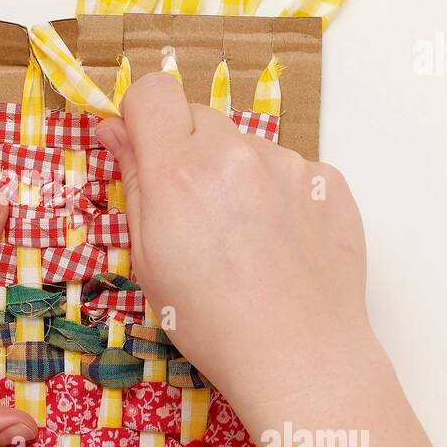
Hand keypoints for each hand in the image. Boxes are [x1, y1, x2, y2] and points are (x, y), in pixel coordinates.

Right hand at [97, 72, 378, 434]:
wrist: (299, 356)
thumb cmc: (210, 320)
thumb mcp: (148, 257)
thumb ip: (133, 181)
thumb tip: (116, 130)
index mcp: (178, 172)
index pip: (153, 91)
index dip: (143, 117)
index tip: (145, 148)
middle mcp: (235, 155)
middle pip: (199, 118)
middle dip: (189, 152)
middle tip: (194, 212)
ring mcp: (289, 166)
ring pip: (247, 147)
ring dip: (237, 176)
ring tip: (245, 241)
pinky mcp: (330, 182)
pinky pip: (292, 171)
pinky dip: (281, 197)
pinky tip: (279, 245)